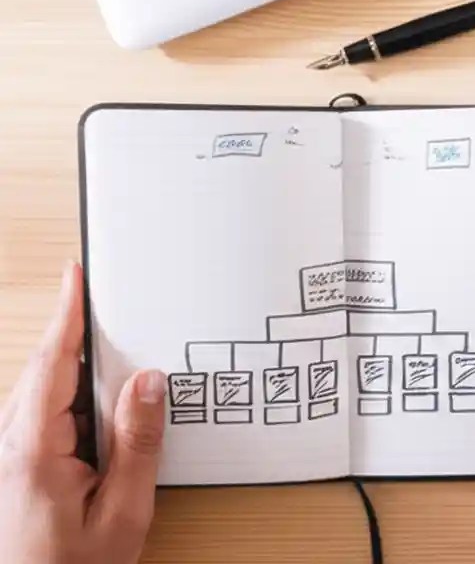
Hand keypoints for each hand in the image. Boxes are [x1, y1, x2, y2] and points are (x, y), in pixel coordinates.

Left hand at [0, 262, 166, 563]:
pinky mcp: (13, 477)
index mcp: (32, 454)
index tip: (76, 275)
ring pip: (42, 400)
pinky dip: (70, 406)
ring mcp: (7, 465)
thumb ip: (136, 445)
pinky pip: (40, 424)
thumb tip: (147, 383)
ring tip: (115, 368)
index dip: (67, 316)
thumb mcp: (121, 513)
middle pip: (44, 376)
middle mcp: (9, 452)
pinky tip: (98, 418)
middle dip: (77, 340)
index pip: (50, 367)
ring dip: (76, 378)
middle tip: (110, 309)